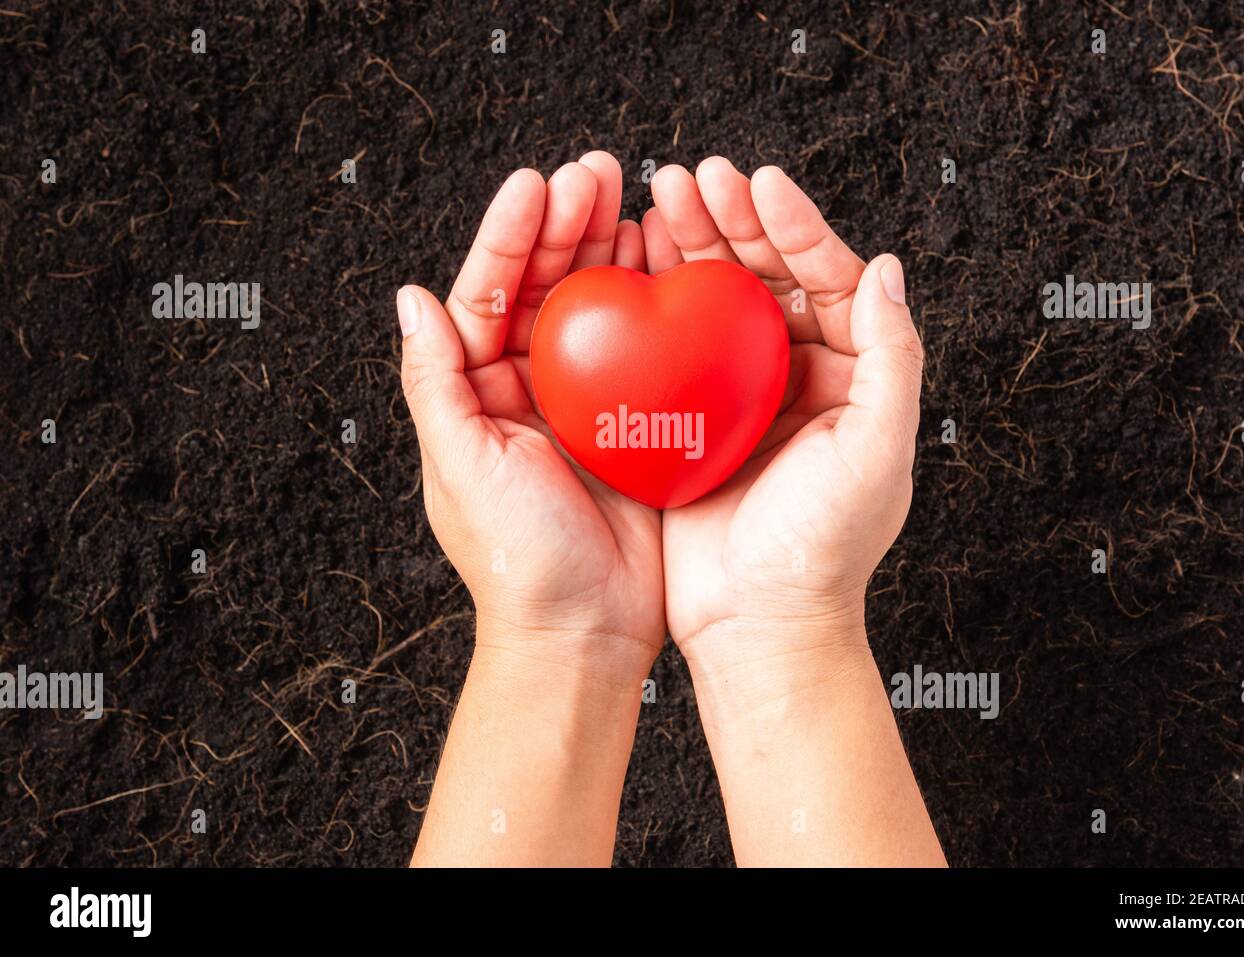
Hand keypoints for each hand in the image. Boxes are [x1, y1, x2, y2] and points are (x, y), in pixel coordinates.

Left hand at [396, 152, 662, 679]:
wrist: (586, 630)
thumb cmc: (519, 559)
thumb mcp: (461, 465)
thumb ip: (435, 381)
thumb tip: (412, 299)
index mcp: (480, 393)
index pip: (487, 293)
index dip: (510, 236)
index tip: (535, 185)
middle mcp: (531, 389)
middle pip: (546, 286)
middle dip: (568, 224)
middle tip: (598, 172)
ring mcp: (589, 402)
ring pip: (599, 307)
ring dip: (613, 249)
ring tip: (636, 195)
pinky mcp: (640, 421)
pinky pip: (650, 348)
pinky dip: (660, 302)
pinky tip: (672, 261)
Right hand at [643, 160, 939, 865]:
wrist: (759, 624)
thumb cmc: (825, 549)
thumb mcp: (876, 454)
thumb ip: (892, 361)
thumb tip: (886, 270)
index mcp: (850, 377)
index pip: (829, 280)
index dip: (798, 227)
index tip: (763, 182)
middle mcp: (796, 377)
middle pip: (766, 278)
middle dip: (734, 222)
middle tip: (696, 176)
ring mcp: (738, 396)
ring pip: (714, 302)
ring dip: (690, 247)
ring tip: (660, 198)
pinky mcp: (689, 420)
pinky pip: (670, 347)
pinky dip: (652, 303)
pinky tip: (630, 265)